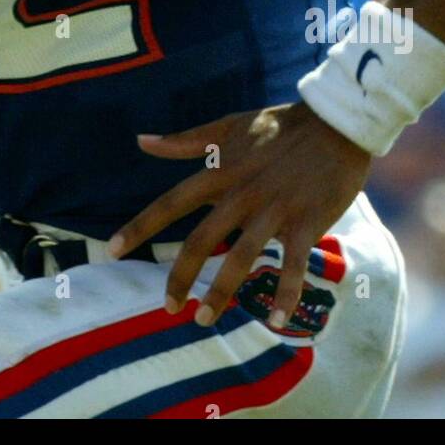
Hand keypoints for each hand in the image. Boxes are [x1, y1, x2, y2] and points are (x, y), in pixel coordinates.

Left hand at [107, 102, 371, 329]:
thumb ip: (184, 141)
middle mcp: (241, 194)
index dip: (139, 227)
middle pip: (200, 241)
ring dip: (221, 292)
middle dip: (180, 277)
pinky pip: (293, 265)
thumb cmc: (278, 126)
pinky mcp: (306, 222)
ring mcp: (274, 210)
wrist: (333, 123)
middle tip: (168, 307)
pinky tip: (276, 321)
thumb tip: (140, 141)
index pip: (170, 203)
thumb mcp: (227, 126)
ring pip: (240, 258)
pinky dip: (285, 294)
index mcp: (220, 171)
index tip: (111, 251)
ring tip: (204, 319)